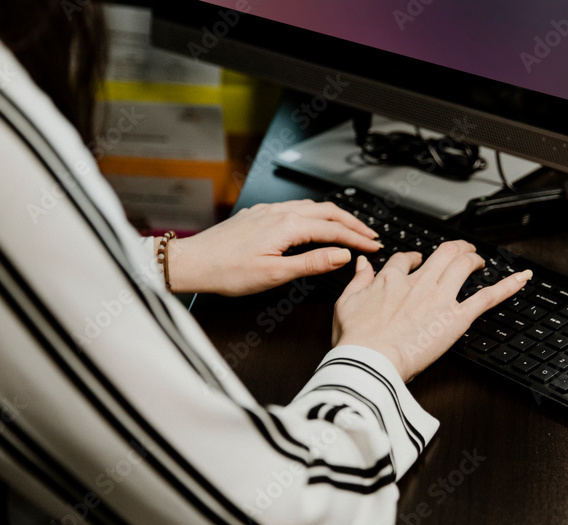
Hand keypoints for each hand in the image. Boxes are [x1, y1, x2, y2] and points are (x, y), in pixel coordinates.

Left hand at [161, 200, 380, 295]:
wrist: (193, 262)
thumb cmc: (227, 271)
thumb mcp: (275, 274)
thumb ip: (312, 263)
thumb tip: (342, 255)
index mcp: (287, 225)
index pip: (334, 229)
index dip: (357, 238)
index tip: (374, 246)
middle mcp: (279, 212)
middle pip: (327, 211)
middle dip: (352, 223)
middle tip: (370, 235)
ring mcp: (268, 211)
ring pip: (311, 207)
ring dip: (334, 217)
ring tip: (349, 228)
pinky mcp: (258, 214)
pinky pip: (294, 208)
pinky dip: (314, 215)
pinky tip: (313, 224)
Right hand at [332, 241, 531, 382]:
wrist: (369, 361)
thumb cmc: (355, 341)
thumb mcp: (346, 304)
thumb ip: (357, 281)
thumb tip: (362, 264)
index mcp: (390, 281)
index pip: (404, 260)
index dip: (412, 258)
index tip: (414, 262)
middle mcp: (418, 283)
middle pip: (443, 253)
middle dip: (455, 249)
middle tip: (460, 251)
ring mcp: (439, 298)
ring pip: (464, 264)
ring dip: (474, 258)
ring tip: (479, 261)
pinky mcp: (456, 317)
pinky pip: (487, 296)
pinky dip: (508, 285)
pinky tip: (523, 277)